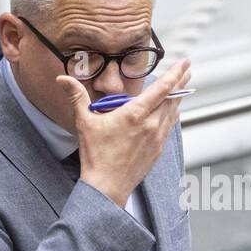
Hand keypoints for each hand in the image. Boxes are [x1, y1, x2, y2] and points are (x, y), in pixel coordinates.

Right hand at [54, 58, 190, 206]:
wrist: (107, 186)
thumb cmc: (96, 156)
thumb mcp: (84, 122)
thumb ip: (76, 96)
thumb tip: (62, 79)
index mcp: (134, 114)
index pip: (161, 89)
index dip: (175, 74)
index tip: (185, 63)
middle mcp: (150, 125)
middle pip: (171, 98)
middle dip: (180, 82)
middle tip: (188, 70)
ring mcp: (156, 138)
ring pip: (173, 113)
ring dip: (178, 98)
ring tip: (182, 88)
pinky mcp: (157, 149)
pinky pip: (169, 127)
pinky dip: (173, 116)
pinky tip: (174, 113)